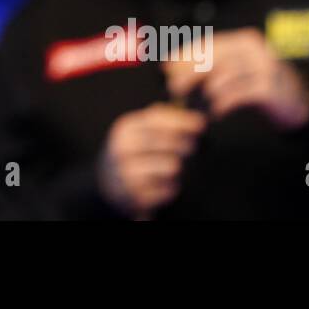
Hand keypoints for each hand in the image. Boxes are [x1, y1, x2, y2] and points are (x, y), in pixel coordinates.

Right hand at [96, 102, 206, 218]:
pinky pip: (170, 188)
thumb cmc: (131, 151)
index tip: (201, 123)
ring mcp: (128, 172)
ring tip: (174, 167)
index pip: (157, 119)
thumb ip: (159, 119)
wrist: (106, 182)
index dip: (182, 120)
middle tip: (192, 147)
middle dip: (187, 144)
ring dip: (179, 168)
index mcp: (126, 129)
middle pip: (169, 142)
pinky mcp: (136, 195)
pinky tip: (164, 183)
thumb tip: (189, 112)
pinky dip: (172, 186)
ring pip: (172, 166)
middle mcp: (124, 149)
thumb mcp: (136, 130)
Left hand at [163, 28, 308, 130]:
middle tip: (174, 90)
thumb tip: (171, 65)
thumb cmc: (261, 84)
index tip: (167, 67)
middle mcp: (254, 50)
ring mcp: (264, 67)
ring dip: (204, 95)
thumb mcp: (238, 68)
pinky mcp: (269, 88)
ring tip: (195, 107)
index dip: (185, 55)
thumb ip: (212, 64)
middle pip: (212, 59)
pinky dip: (221, 105)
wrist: (300, 101)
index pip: (208, 44)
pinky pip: (236, 95)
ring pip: (222, 78)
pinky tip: (215, 113)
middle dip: (188, 74)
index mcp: (244, 40)